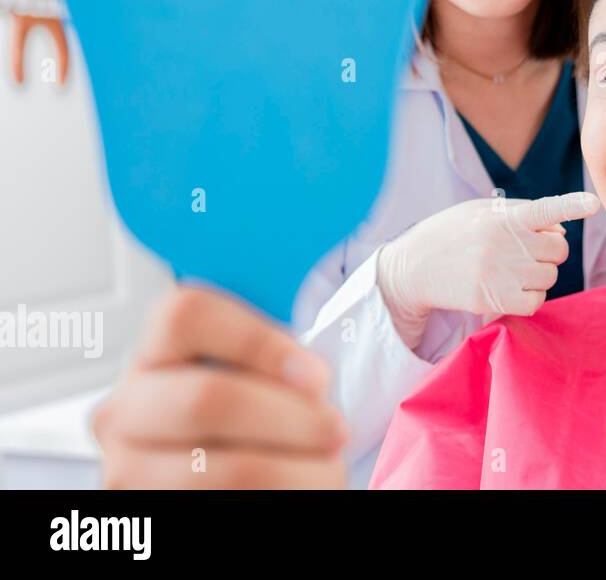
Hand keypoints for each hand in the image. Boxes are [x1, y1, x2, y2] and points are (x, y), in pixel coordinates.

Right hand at [93, 286, 347, 488]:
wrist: (245, 484)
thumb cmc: (260, 414)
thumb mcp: (262, 366)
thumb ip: (275, 320)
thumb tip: (315, 235)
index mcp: (156, 350)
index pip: (187, 313)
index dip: (258, 340)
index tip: (317, 373)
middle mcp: (126, 407)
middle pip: (209, 398)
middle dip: (292, 417)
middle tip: (336, 429)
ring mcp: (128, 467)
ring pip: (227, 469)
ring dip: (298, 469)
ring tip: (327, 468)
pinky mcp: (146, 512)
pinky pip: (230, 505)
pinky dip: (285, 496)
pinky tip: (300, 487)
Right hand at [376, 191, 600, 347]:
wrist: (413, 267)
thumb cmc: (452, 234)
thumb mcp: (480, 212)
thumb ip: (521, 214)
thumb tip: (561, 228)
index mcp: (502, 218)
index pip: (545, 209)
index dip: (571, 206)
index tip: (593, 204)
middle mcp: (503, 244)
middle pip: (559, 249)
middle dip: (550, 250)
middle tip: (528, 250)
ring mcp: (498, 273)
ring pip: (550, 277)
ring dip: (540, 273)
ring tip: (514, 268)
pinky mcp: (492, 299)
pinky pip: (536, 301)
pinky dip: (531, 296)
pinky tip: (511, 287)